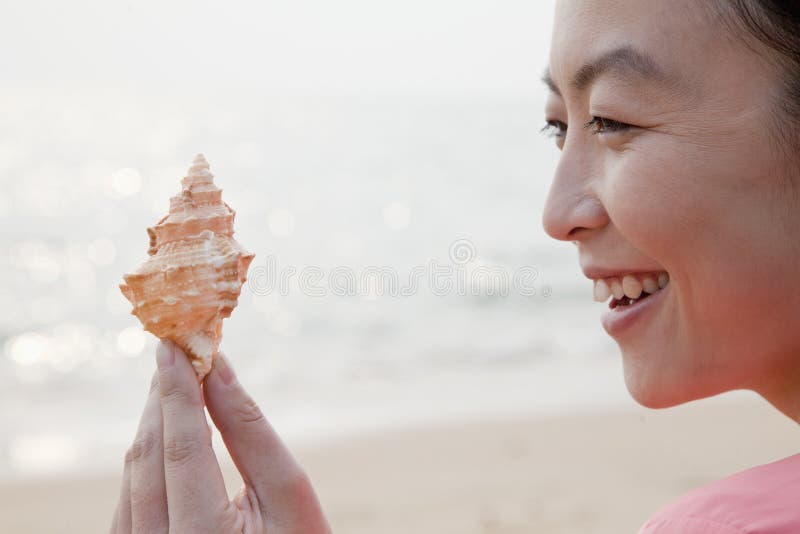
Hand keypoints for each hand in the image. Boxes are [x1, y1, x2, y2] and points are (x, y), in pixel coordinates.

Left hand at [110, 340, 330, 533]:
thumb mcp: (290, 496)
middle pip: (149, 457)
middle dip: (163, 398)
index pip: (182, 446)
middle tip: (175, 352)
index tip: (173, 345)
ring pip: (133, 477)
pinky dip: (146, 459)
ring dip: (152, 424)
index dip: (177, 390)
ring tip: (174, 383)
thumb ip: (252, 433)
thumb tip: (221, 372)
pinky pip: (129, 500)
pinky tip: (164, 431)